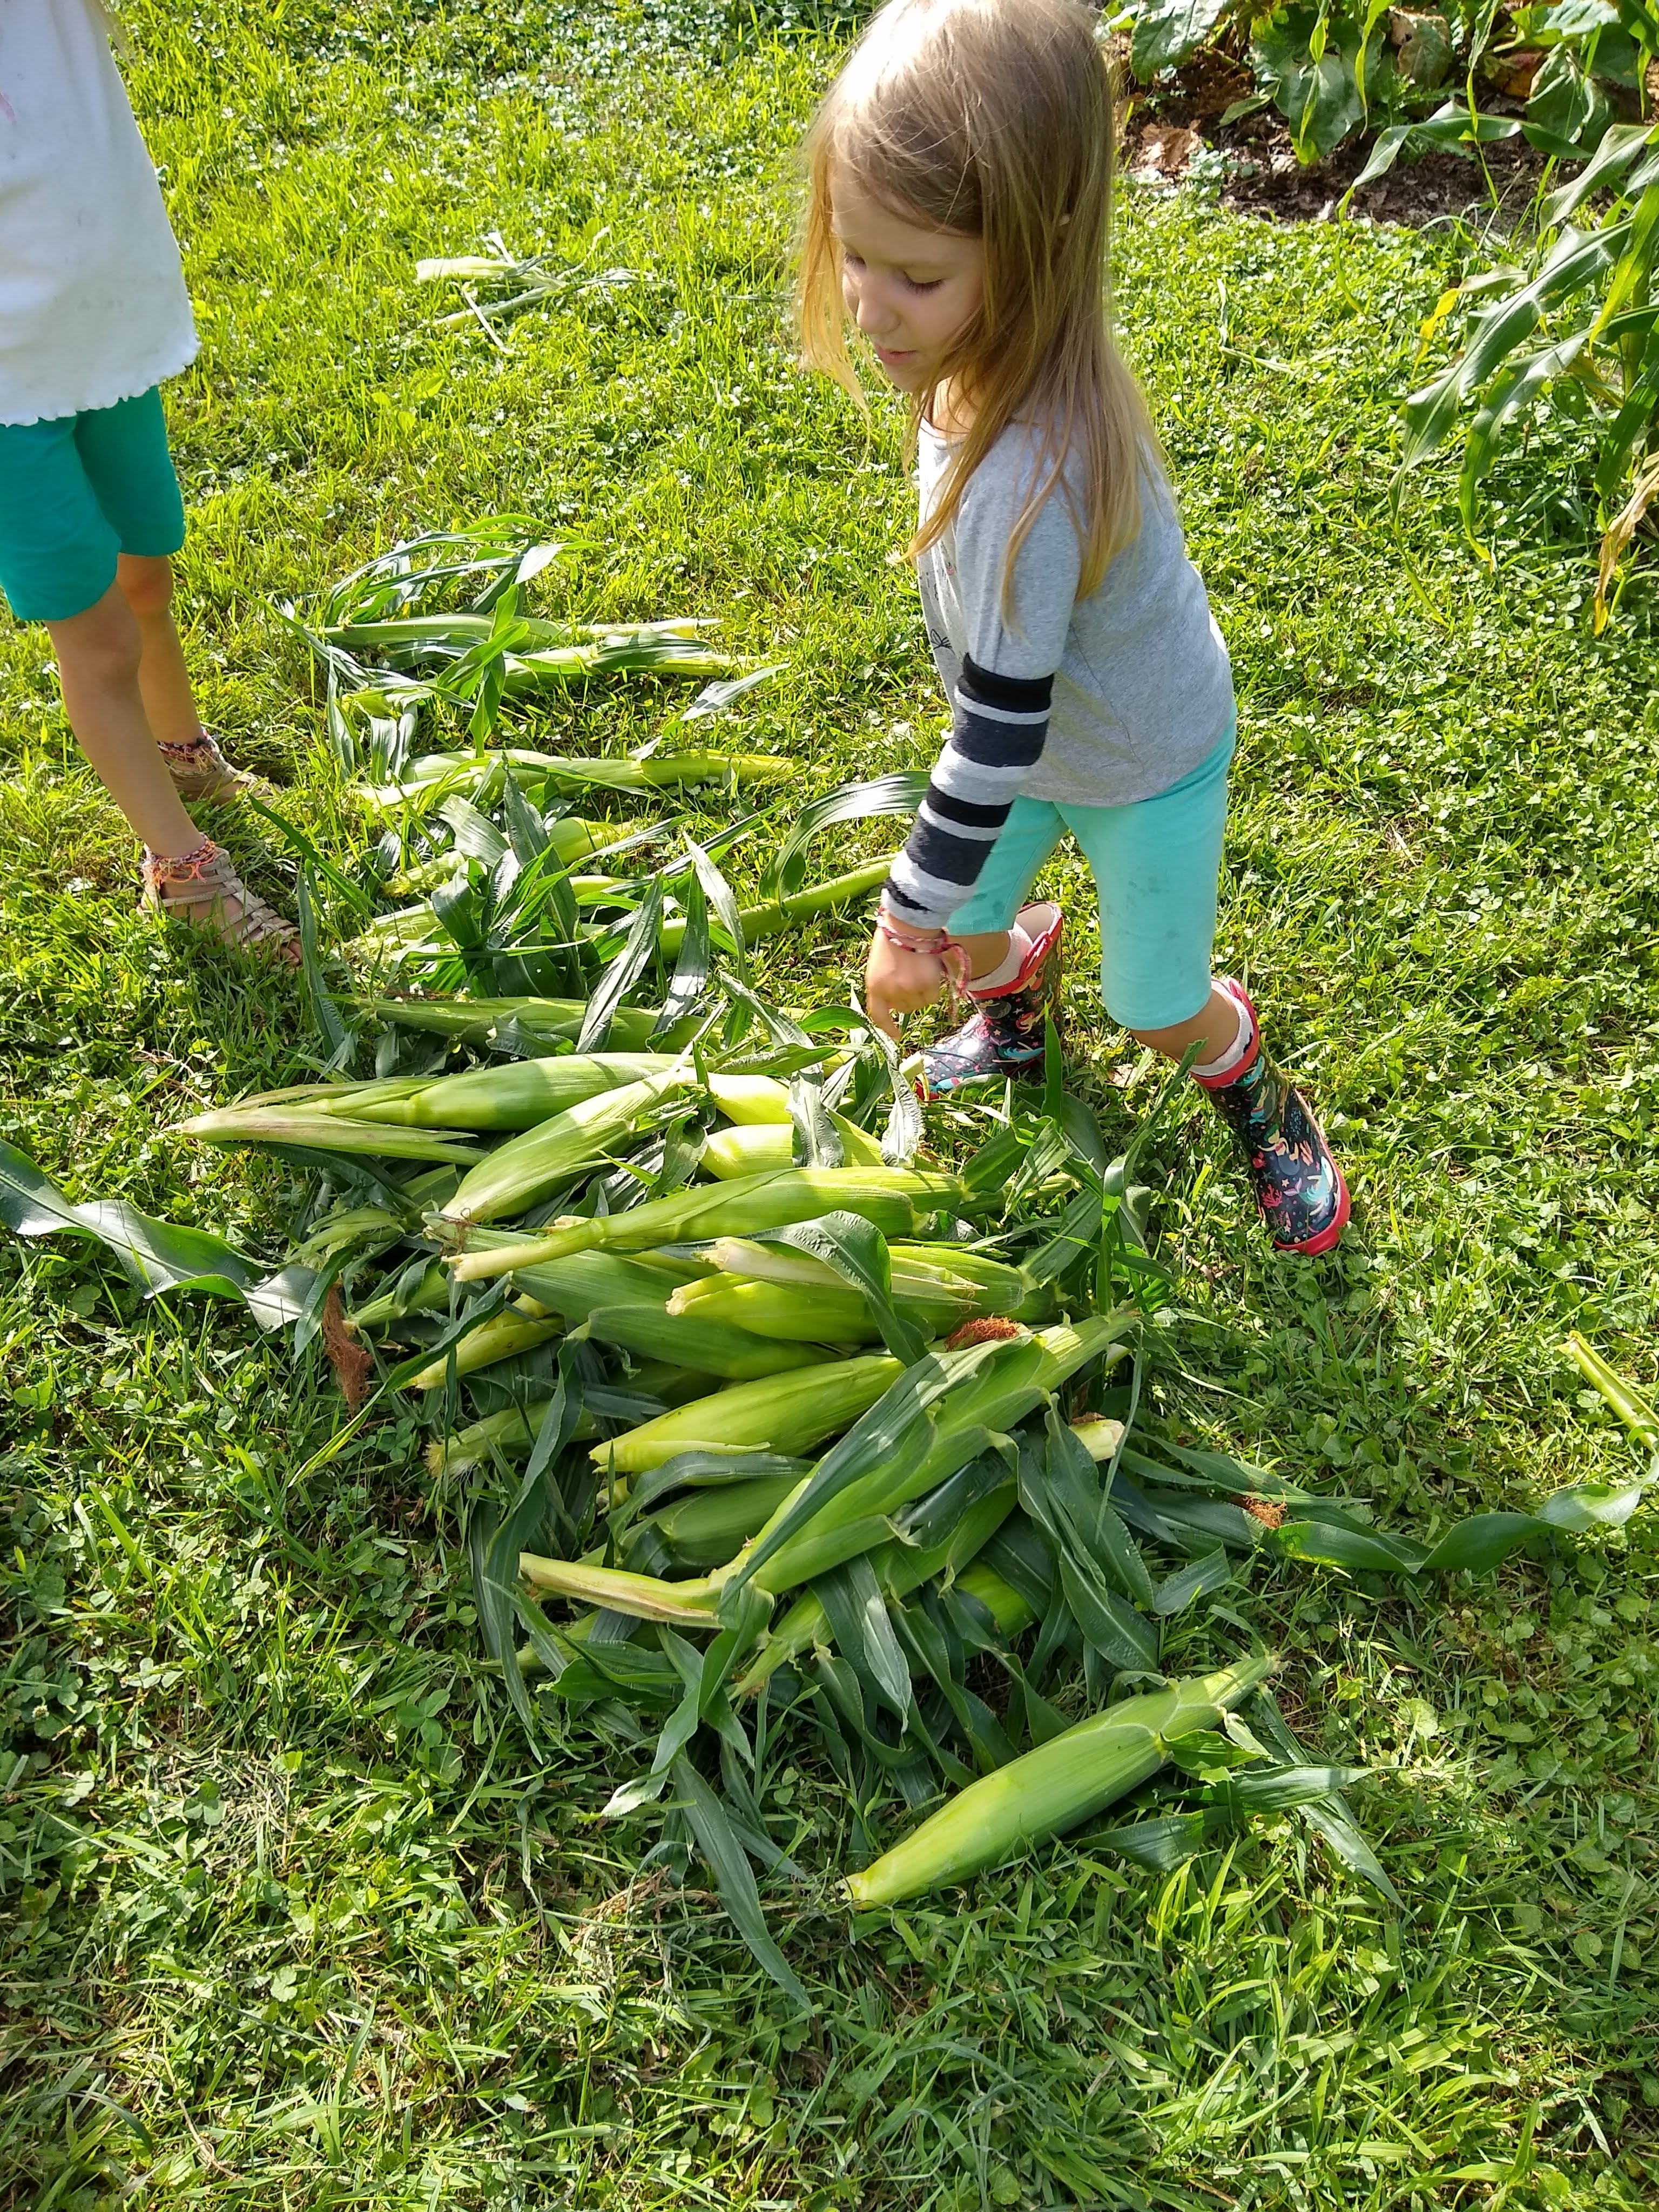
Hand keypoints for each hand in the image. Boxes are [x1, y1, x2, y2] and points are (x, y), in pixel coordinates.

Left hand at [864, 926, 948, 1040]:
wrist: (908, 924)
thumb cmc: (893, 938)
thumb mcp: (879, 964)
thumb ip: (885, 983)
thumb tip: (897, 999)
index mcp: (874, 985)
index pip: (878, 1015)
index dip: (888, 1028)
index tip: (897, 1036)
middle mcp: (890, 992)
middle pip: (904, 1009)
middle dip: (909, 998)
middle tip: (913, 978)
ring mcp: (908, 990)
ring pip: (920, 1004)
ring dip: (922, 992)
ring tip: (920, 971)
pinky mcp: (926, 986)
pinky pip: (932, 998)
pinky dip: (934, 988)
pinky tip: (929, 972)